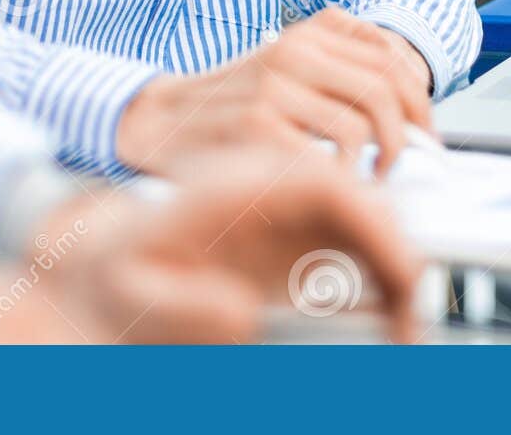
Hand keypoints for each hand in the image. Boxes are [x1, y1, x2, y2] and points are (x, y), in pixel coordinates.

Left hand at [25, 154, 422, 342]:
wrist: (102, 266)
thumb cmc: (114, 277)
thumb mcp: (131, 293)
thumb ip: (183, 307)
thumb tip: (240, 315)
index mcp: (232, 187)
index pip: (324, 181)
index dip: (373, 222)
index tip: (400, 275)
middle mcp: (268, 189)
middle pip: (359, 198)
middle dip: (398, 254)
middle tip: (408, 324)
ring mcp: (283, 211)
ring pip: (366, 221)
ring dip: (395, 268)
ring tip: (403, 330)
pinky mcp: (290, 240)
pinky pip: (354, 246)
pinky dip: (380, 278)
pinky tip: (388, 318)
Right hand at [116, 6, 431, 176]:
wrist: (159, 120)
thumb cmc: (229, 105)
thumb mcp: (284, 66)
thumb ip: (337, 70)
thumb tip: (408, 104)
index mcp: (306, 34)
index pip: (391, 58)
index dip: (421, 101)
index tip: (424, 132)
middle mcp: (292, 53)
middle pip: (386, 90)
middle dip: (408, 136)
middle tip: (401, 162)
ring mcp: (273, 89)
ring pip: (362, 125)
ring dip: (377, 162)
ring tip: (367, 178)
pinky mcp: (257, 127)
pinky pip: (324, 156)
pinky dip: (341, 179)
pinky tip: (334, 187)